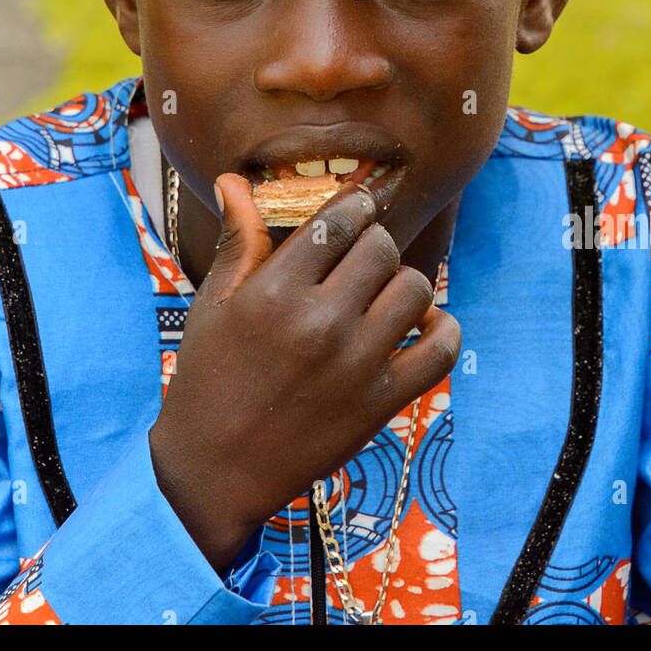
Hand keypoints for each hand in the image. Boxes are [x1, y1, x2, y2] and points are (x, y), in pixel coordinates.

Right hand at [148, 172, 460, 573]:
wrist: (214, 472)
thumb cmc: (208, 380)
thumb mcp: (213, 305)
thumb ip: (240, 240)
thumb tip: (234, 179)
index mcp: (275, 292)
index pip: (339, 220)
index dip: (354, 206)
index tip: (355, 209)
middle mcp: (320, 322)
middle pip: (381, 248)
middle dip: (373, 244)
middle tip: (360, 259)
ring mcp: (356, 364)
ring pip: (414, 288)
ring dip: (403, 283)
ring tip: (383, 294)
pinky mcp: (381, 403)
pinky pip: (440, 350)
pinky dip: (442, 330)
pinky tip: (422, 325)